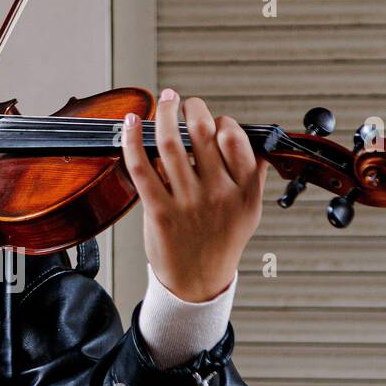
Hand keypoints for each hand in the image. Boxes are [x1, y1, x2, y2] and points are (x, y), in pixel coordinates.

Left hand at [119, 90, 267, 301]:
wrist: (197, 283)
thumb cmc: (220, 242)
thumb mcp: (249, 211)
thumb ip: (253, 177)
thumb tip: (254, 144)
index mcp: (244, 190)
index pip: (234, 138)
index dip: (221, 121)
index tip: (212, 121)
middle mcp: (218, 194)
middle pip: (203, 133)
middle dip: (191, 108)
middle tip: (183, 102)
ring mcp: (188, 203)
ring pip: (172, 144)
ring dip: (164, 114)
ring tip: (164, 102)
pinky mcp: (159, 212)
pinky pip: (142, 167)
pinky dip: (133, 139)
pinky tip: (131, 122)